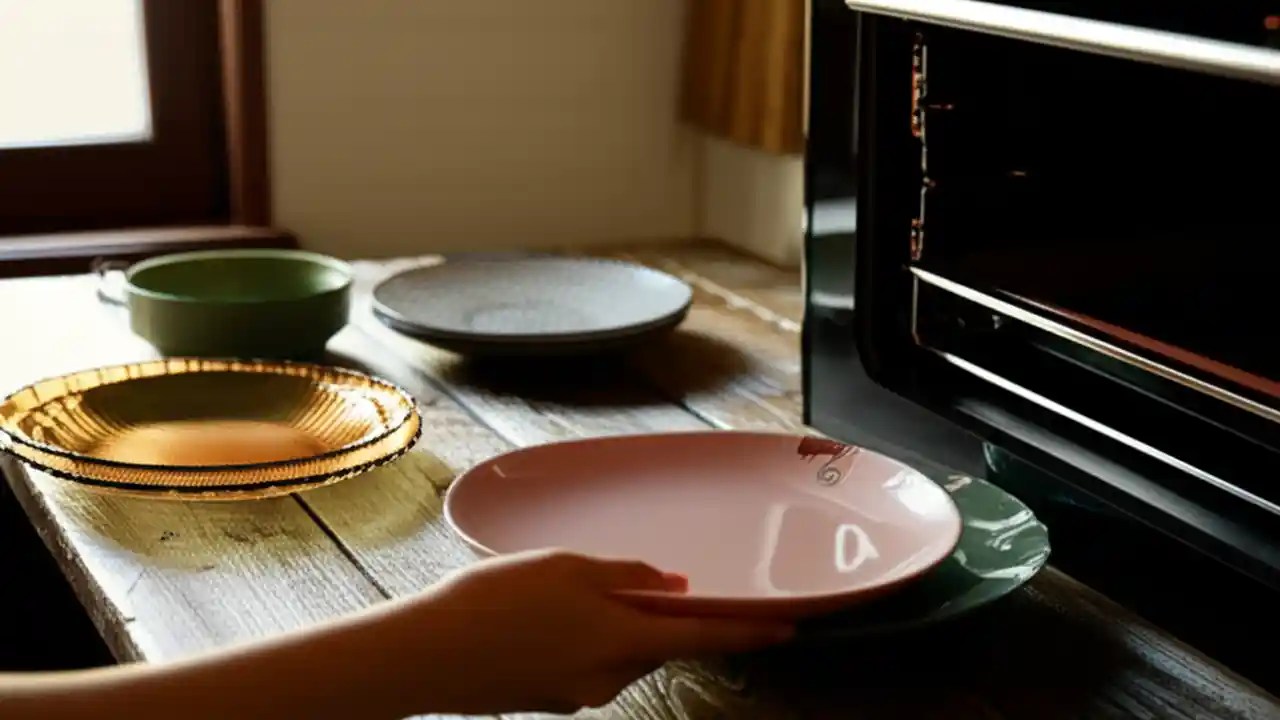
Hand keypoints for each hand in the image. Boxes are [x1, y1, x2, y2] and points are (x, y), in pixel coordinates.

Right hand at [383, 549, 793, 714]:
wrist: (426, 654)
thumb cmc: (493, 602)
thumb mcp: (566, 567)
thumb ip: (627, 576)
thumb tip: (672, 586)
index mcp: (622, 638)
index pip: (704, 637)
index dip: (749, 632)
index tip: (786, 629)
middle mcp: (608, 677)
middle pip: (654, 643)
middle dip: (648, 614)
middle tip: (605, 578)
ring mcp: (578, 694)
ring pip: (617, 652)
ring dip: (607, 623)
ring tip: (550, 593)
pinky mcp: (550, 699)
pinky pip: (584, 664)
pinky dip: (577, 639)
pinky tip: (535, 619)